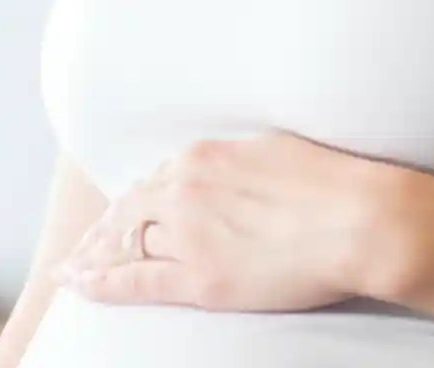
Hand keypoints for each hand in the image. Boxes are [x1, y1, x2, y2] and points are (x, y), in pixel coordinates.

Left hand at [53, 130, 413, 311]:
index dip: (134, 200)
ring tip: (73, 268)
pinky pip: (136, 281)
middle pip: (129, 210)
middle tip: (84, 244)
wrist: (359, 218)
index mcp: (203, 156)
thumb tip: (233, 169)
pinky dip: (101, 282)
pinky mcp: (200, 278)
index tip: (123, 211)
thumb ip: (240, 161)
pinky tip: (79, 284)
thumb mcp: (275, 149)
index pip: (154, 180)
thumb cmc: (334, 182)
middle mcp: (185, 190)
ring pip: (125, 244)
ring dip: (94, 255)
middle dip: (103, 229)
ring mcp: (189, 235)